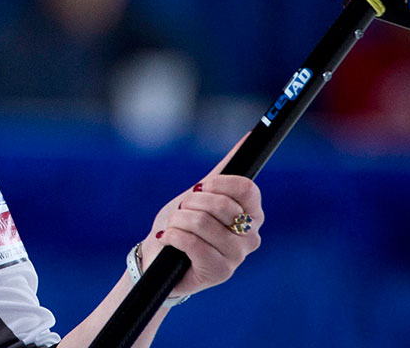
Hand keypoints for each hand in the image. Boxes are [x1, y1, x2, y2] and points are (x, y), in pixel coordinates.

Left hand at [139, 135, 263, 297]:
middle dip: (190, 204)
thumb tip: (248, 136)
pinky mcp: (220, 273)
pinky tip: (169, 240)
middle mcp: (251, 237)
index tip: (200, 187)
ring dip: (178, 221)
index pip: (246, 189)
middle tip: (182, 212)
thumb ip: (224, 169)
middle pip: (221, 205)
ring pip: (203, 223)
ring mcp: (237, 257)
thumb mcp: (199, 193)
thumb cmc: (182, 223)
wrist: (158, 255)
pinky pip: (192, 244)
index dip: (218, 184)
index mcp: (251, 214)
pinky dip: (173, 237)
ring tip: (175, 227)